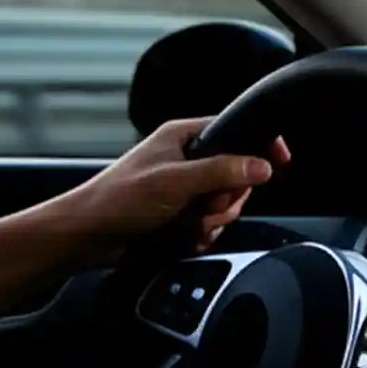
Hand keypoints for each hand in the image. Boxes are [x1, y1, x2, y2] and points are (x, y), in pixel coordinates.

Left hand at [57, 116, 289, 254]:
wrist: (88, 237)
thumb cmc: (118, 199)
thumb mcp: (176, 182)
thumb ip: (221, 171)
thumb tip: (261, 166)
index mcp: (184, 136)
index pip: (235, 130)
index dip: (259, 145)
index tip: (278, 161)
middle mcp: (186, 159)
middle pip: (237, 174)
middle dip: (227, 198)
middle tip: (208, 206)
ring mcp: (184, 188)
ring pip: (225, 203)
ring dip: (213, 220)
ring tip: (189, 225)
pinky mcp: (180, 213)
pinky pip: (210, 224)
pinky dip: (201, 234)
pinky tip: (183, 237)